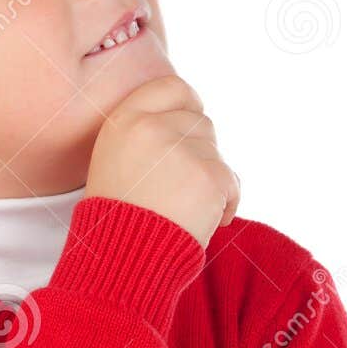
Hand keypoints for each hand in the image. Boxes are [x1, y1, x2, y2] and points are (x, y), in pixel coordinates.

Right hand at [85, 72, 239, 246]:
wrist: (122, 260)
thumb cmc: (116, 219)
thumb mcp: (114, 160)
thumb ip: (145, 134)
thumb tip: (187, 118)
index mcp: (124, 121)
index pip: (172, 86)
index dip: (188, 104)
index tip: (190, 126)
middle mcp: (151, 128)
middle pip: (201, 122)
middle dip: (200, 152)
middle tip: (183, 186)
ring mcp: (181, 150)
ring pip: (217, 152)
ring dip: (212, 179)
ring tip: (187, 208)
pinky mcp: (208, 176)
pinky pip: (232, 181)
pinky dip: (226, 203)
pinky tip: (207, 221)